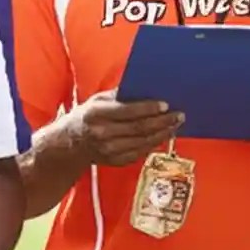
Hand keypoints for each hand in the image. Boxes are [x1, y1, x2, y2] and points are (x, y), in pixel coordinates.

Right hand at [66, 90, 183, 166]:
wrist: (70, 144)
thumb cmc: (86, 117)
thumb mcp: (97, 100)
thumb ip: (119, 95)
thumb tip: (144, 88)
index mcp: (98, 114)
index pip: (129, 111)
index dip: (150, 108)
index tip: (166, 105)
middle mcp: (103, 133)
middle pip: (140, 128)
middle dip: (163, 121)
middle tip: (178, 115)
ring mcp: (110, 150)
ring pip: (144, 142)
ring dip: (163, 133)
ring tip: (175, 125)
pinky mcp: (116, 161)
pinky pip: (141, 153)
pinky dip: (154, 144)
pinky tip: (163, 135)